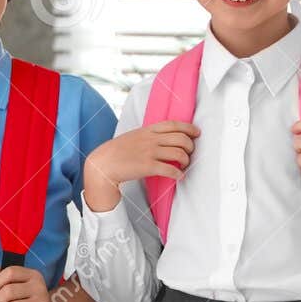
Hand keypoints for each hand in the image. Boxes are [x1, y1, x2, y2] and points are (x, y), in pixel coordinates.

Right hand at [84, 121, 199, 210]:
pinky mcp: (148, 167)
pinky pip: (170, 169)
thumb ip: (148, 134)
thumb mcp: (133, 136)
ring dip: (186, 160)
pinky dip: (178, 174)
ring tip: (184, 165)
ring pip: (179, 154)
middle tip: (190, 153)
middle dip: (190, 146)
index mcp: (147, 130)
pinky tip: (179, 176)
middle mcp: (151, 139)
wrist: (103, 164)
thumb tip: (163, 137)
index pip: (174, 124)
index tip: (196, 133)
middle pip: (181, 139)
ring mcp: (150, 152)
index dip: (189, 128)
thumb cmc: (117, 151)